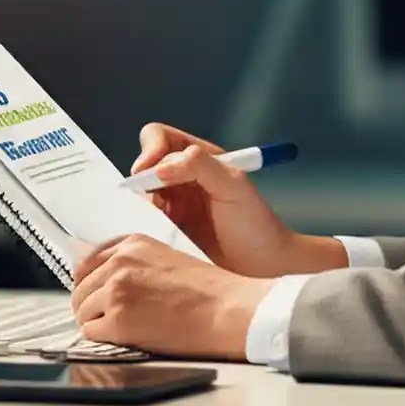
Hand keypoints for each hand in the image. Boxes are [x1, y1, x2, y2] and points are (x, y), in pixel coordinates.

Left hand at [71, 234, 272, 359]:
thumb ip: (134, 263)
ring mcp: (116, 291)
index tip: (95, 292)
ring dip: (96, 322)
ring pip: (82, 311)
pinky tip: (124, 338)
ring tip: (120, 328)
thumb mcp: (165, 259)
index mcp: (132, 243)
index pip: (88, 261)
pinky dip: (103, 338)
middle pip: (80, 286)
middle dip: (89, 303)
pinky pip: (91, 333)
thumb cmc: (208, 290)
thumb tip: (106, 279)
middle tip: (105, 316)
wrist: (226, 310)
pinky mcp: (119, 320)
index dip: (90, 281)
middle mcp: (120, 262)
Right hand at [132, 123, 346, 276]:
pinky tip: (160, 233)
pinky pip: (143, 220)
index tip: (148, 172)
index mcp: (199, 158)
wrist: (263, 267)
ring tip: (163, 220)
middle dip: (143, 180)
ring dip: (144, 204)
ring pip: (140, 194)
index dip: (150, 150)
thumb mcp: (234, 186)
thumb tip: (162, 166)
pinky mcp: (166, 230)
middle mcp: (182, 177)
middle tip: (156, 202)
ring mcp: (173, 204)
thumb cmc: (256, 225)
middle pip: (144, 165)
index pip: (160, 138)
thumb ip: (201, 166)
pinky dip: (144, 224)